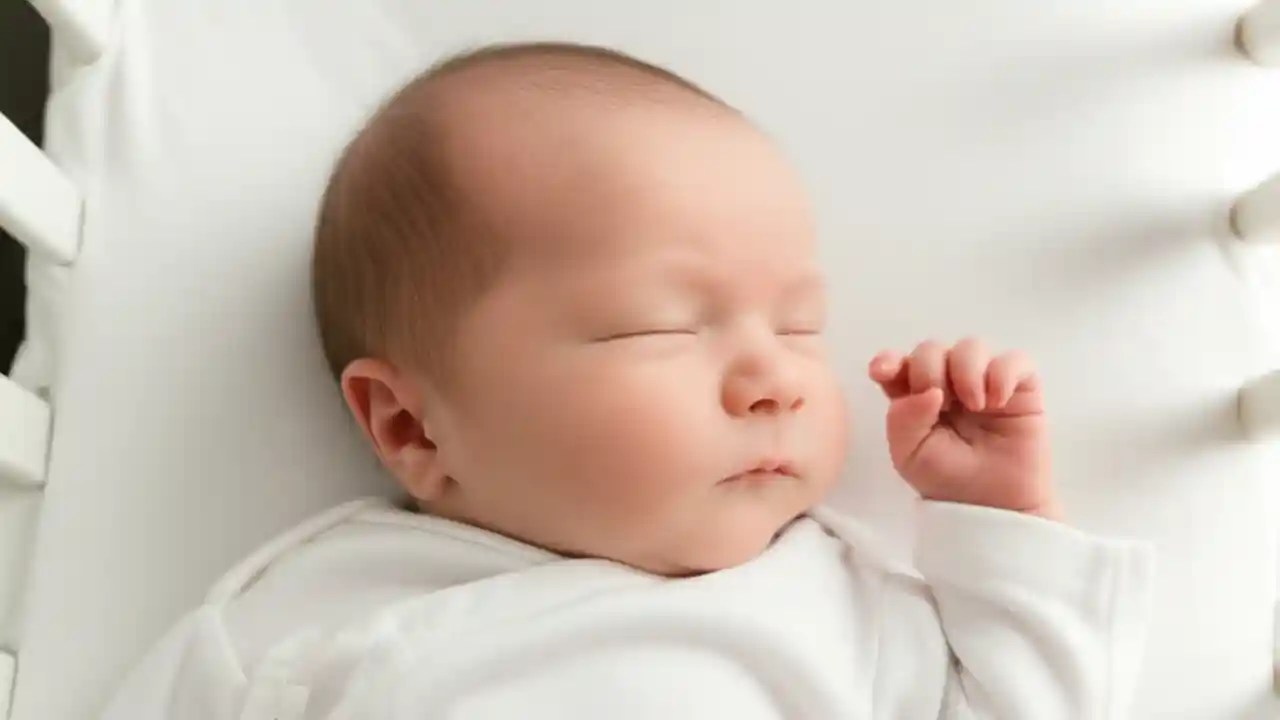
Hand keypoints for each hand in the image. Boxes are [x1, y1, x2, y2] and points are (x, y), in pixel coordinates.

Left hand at [868, 338, 1059, 520]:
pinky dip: (1003, 373)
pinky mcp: (1019, 388)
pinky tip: (998, 401)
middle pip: (932, 349)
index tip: (884, 371)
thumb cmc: (948, 480)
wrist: (992, 505)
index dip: (887, 360)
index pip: (897, 365)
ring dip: (967, 369)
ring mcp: (982, 382)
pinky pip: (1014, 360)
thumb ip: (904, 419)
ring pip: (971, 346)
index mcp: (914, 397)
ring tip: (975, 405)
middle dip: (930, 369)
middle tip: (941, 402)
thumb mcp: (910, 454)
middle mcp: (946, 383)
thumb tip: (929, 390)